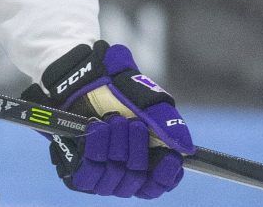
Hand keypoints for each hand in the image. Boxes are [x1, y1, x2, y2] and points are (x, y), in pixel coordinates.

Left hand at [22, 41, 192, 198]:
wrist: (81, 77)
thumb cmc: (115, 89)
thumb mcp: (146, 101)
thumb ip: (168, 123)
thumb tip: (186, 148)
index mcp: (142, 161)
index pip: (158, 185)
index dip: (166, 175)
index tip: (171, 157)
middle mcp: (121, 172)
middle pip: (137, 180)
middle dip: (137, 149)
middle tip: (132, 124)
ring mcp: (99, 174)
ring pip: (114, 177)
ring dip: (116, 145)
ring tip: (113, 120)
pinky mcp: (76, 170)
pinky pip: (89, 174)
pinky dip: (96, 149)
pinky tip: (97, 127)